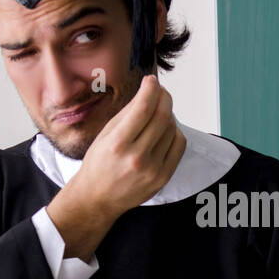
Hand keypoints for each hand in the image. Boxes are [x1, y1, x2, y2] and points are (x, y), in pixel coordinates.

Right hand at [75, 74, 185, 216]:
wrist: (98, 198)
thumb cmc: (99, 164)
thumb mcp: (106, 134)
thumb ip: (127, 113)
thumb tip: (147, 91)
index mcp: (117, 144)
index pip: (142, 108)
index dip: (150, 89)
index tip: (152, 80)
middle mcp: (136, 157)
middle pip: (161, 116)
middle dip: (163, 97)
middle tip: (160, 91)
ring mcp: (152, 169)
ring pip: (171, 128)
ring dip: (167, 115)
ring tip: (157, 114)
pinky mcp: (163, 177)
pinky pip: (179, 144)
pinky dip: (174, 132)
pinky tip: (164, 131)